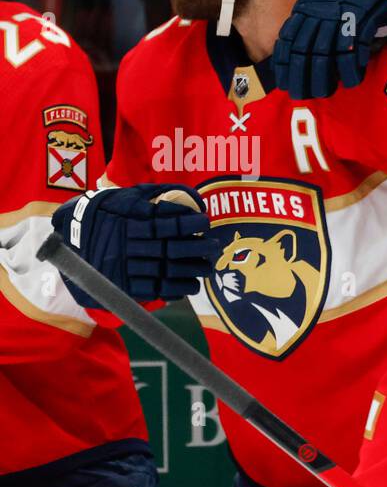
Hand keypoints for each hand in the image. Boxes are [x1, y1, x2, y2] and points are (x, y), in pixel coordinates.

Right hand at [51, 185, 219, 309]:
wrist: (71, 235)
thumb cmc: (105, 212)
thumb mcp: (124, 197)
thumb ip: (153, 196)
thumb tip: (186, 196)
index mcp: (131, 223)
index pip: (166, 223)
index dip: (189, 223)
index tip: (206, 221)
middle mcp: (130, 245)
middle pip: (171, 249)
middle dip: (197, 248)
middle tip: (215, 246)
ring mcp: (126, 266)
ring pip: (166, 270)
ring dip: (191, 270)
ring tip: (208, 267)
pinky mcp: (124, 284)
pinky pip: (154, 290)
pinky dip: (175, 290)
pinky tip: (191, 285)